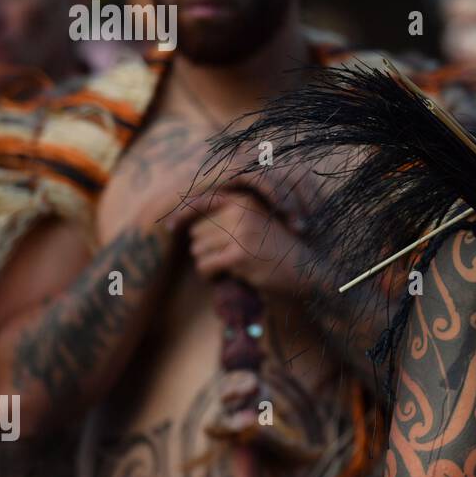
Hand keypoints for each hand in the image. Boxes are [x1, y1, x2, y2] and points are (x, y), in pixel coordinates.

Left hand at [168, 189, 312, 295]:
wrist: (304, 270)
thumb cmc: (276, 249)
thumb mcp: (255, 223)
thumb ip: (227, 218)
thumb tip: (183, 223)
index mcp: (244, 199)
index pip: (201, 202)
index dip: (182, 215)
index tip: (171, 227)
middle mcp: (242, 211)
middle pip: (197, 230)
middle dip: (204, 248)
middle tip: (221, 259)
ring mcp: (241, 232)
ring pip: (198, 249)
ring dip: (207, 263)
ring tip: (226, 268)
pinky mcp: (240, 254)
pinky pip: (205, 265)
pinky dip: (209, 275)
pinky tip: (222, 277)